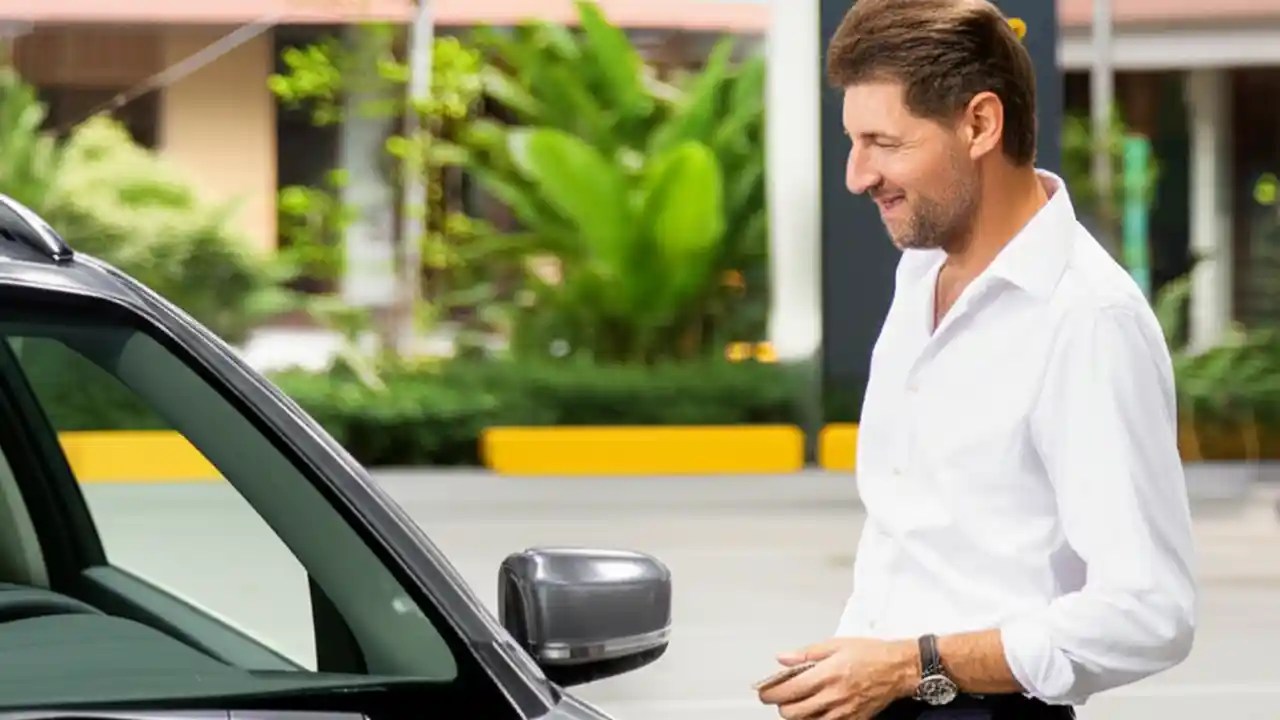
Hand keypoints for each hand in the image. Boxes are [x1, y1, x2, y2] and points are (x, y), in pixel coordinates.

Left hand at [756, 637, 918, 719]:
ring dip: (797, 714)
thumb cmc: (870, 654)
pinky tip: (816, 709)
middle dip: (781, 705)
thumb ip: (806, 654)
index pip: (787, 691)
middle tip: (782, 696)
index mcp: (826, 674)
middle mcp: (832, 696)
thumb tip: (783, 659)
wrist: (899, 669)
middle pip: (792, 713)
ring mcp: (842, 712)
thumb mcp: (835, 645)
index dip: (769, 693)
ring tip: (799, 702)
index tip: (764, 690)